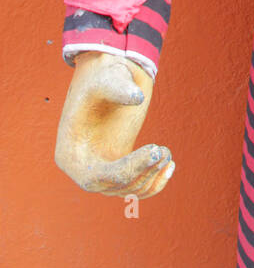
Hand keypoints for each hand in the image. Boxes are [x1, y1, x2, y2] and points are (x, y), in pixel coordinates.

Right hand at [55, 50, 173, 195]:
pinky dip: (154, 182)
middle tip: (163, 151)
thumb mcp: (107, 77)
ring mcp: (102, 172)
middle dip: (142, 172)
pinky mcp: (120, 168)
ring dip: (152, 175)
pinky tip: (169, 167)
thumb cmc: (103, 77)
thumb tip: (137, 98)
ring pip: (129, 190)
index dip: (127, 169)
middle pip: (114, 187)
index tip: (153, 150)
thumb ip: (118, 87)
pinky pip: (137, 187)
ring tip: (166, 153)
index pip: (96, 177)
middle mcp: (83, 169)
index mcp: (70, 154)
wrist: (110, 78)